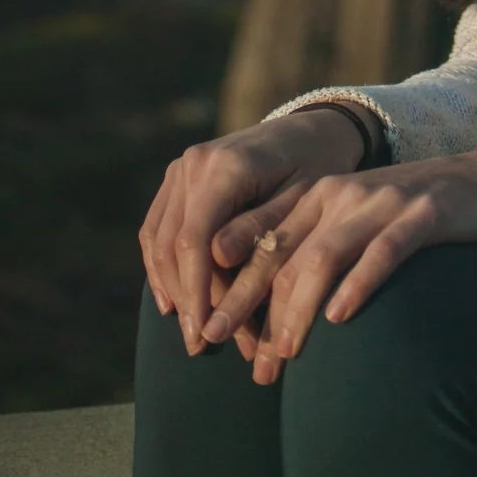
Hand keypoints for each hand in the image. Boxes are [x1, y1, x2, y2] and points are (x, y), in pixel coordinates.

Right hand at [139, 108, 371, 356]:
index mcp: (227, 164)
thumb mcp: (305, 197)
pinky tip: (174, 302)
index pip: (194, 239)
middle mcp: (195, 162)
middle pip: (173, 244)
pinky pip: (158, 228)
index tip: (205, 335)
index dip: (196, 292)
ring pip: (159, 240)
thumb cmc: (319, 166)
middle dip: (186, 299)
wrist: (313, 129)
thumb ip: (262, 226)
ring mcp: (181, 168)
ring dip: (172, 289)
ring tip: (191, 332)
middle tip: (202, 347)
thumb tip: (215, 258)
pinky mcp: (177, 178)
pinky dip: (162, 266)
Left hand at [202, 141, 476, 383]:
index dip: (232, 289)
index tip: (209, 335)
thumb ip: (311, 250)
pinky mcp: (423, 213)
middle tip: (245, 365)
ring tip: (286, 355)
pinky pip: (383, 251)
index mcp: (318, 193)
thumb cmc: (413, 218)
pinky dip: (357, 285)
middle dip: (255, 312)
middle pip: (284, 254)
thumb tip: (259, 314)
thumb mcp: (354, 224)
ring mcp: (383, 201)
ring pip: (324, 256)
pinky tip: (341, 317)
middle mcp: (342, 192)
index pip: (260, 241)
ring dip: (298, 311)